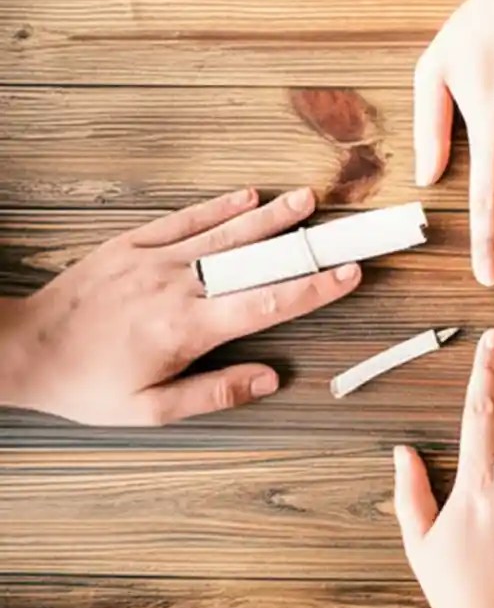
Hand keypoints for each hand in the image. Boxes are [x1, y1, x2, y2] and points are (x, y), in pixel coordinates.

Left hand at [0, 188, 360, 425]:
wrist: (21, 349)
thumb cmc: (85, 384)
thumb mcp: (149, 410)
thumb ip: (214, 393)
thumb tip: (268, 380)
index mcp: (186, 329)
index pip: (266, 304)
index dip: (313, 288)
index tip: (348, 274)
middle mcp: (176, 287)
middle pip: (255, 261)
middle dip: (304, 243)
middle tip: (343, 229)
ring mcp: (153, 261)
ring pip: (224, 234)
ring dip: (270, 216)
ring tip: (306, 200)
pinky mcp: (131, 245)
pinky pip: (183, 221)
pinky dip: (217, 208)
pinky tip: (246, 197)